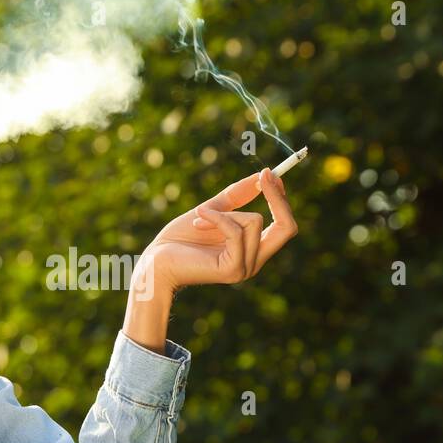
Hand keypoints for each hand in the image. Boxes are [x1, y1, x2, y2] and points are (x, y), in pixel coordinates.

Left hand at [138, 166, 298, 294]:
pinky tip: (198, 220)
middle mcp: (254, 262)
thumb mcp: (212, 210)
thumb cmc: (179, 240)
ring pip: (253, 220)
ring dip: (223, 212)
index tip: (270, 173)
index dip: (280, 199)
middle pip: (287, 227)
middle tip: (264, 174)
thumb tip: (260, 176)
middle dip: (277, 197)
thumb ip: (237, 197)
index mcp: (252, 250)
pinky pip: (235, 230)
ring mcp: (245, 268)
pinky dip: (216, 217)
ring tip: (200, 218)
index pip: (284, 226)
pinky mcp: (233, 269)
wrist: (155, 262)